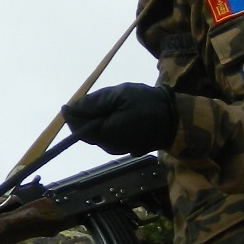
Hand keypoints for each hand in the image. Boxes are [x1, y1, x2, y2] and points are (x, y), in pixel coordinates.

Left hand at [61, 82, 177, 156]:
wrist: (173, 119)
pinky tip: (118, 114)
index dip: (70, 115)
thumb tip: (70, 110)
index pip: (77, 127)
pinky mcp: (123, 147)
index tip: (70, 103)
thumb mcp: (118, 94)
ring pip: (95, 133)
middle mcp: (108, 146)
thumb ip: (93, 103)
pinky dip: (106, 125)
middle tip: (100, 101)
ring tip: (113, 106)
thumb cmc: (147, 104)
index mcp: (105, 133)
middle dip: (86, 116)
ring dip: (97, 119)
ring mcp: (116, 148)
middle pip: (85, 131)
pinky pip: (106, 135)